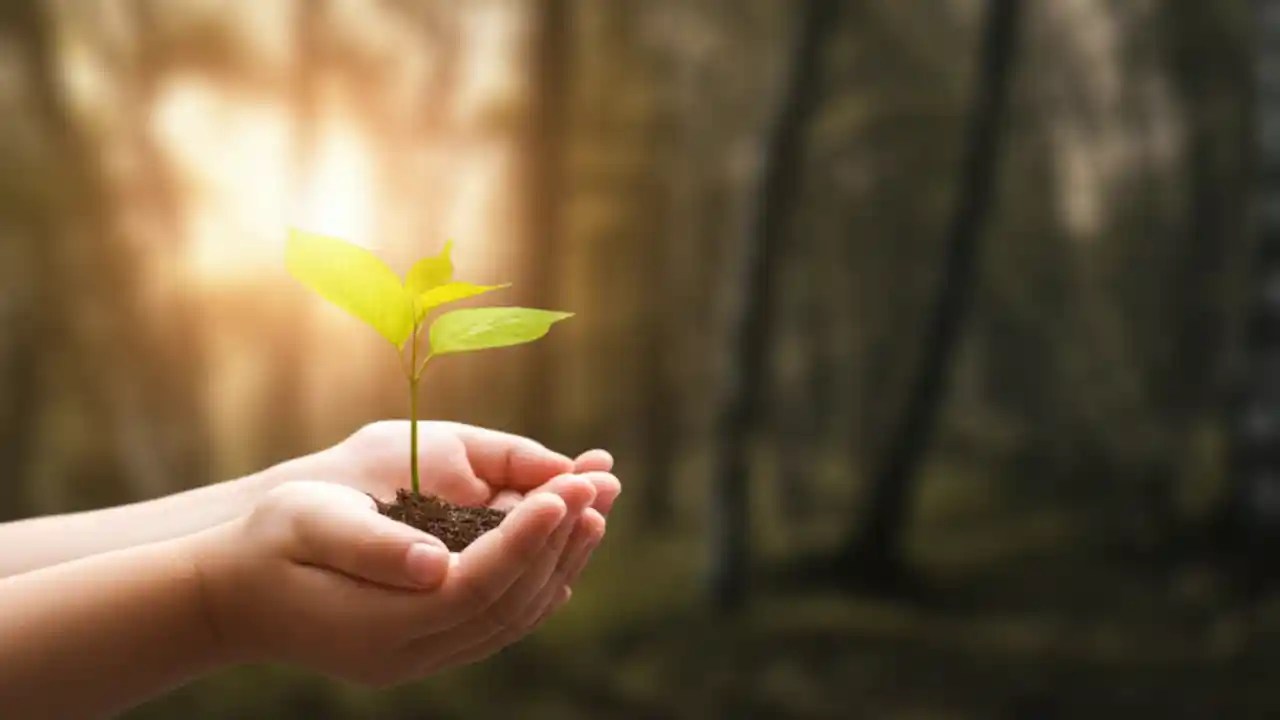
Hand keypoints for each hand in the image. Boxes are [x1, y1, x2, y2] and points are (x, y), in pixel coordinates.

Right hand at [185, 475, 596, 686]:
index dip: (527, 537)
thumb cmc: (268, 543)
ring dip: (556, 565)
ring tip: (592, 512)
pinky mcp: (422, 646)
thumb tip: (437, 564)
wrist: (230, 594)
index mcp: (382, 625)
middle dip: (558, 546)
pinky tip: (556, 550)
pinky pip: (495, 623)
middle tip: (597, 490)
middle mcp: (409, 653)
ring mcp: (417, 658)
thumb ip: (372, 547)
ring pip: (509, 619)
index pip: (478, 585)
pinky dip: (533, 585)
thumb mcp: (310, 524)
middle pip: (507, 606)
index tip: (565, 488)